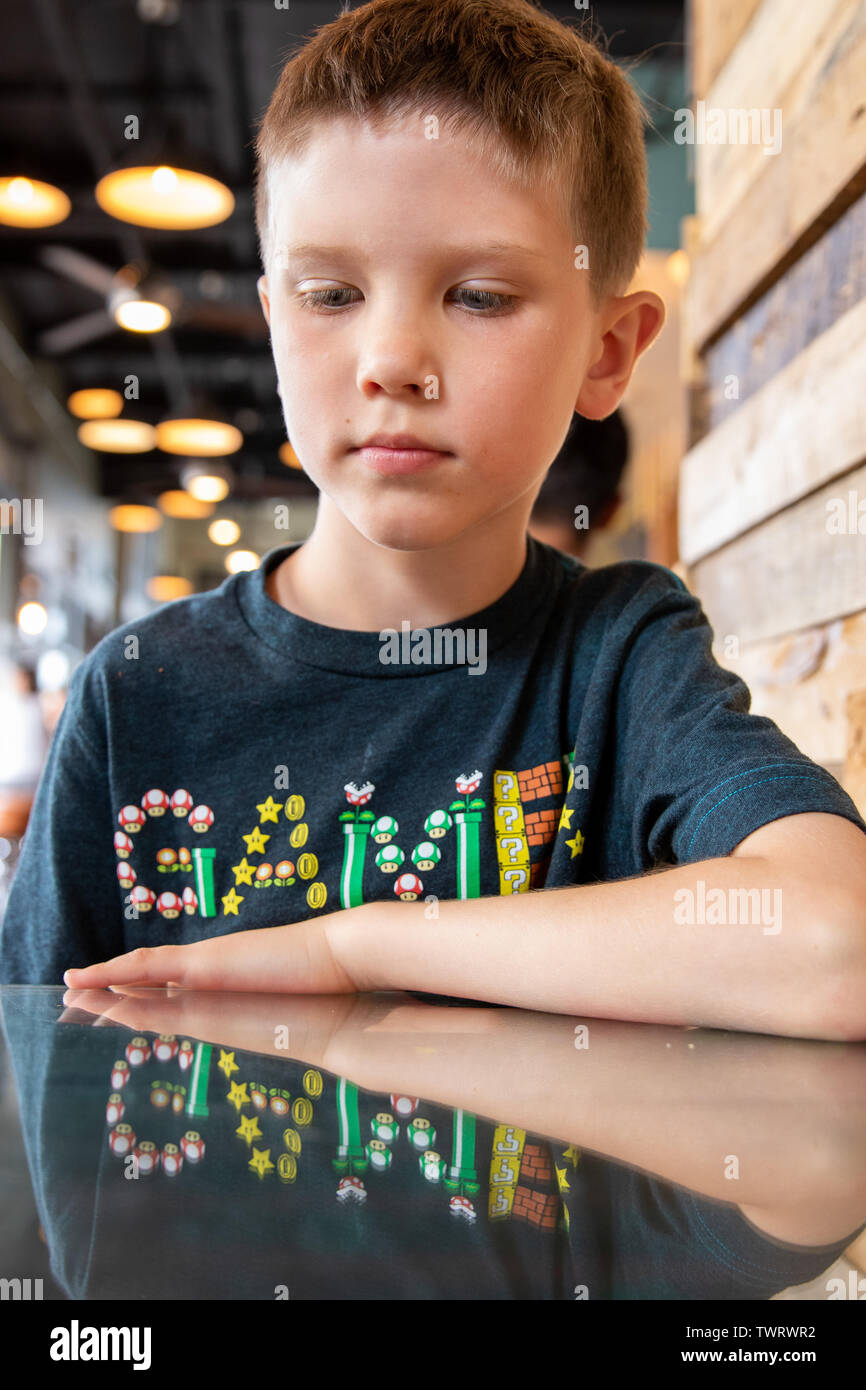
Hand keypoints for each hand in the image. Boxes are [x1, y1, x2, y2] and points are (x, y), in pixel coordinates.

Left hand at [63, 910, 364, 993]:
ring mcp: (206, 962)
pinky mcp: (204, 966)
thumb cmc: (327, 983)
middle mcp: (211, 963)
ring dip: (105, 976)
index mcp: (230, 973)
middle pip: (151, 970)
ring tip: (72, 983)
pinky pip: (147, 968)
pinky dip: (116, 973)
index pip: (178, 979)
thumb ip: (280, 1009)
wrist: (338, 956)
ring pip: (140, 968)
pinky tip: (92, 979)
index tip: (123, 992)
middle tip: (79, 984)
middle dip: (115, 979)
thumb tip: (286, 1022)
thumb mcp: (294, 1003)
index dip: (147, 985)